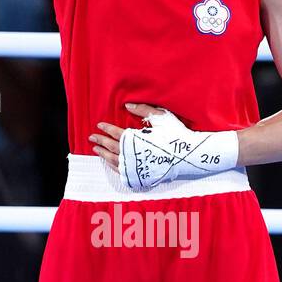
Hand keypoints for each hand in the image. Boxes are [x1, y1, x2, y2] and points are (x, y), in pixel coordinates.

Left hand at [94, 104, 239, 190]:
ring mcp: (136, 167)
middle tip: (92, 138)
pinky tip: (111, 163)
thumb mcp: (161, 116)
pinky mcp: (141, 176)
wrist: (189, 155)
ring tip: (97, 151)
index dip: (106, 128)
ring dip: (104, 155)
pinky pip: (123, 173)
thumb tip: (126, 105)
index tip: (99, 125)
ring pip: (114, 161)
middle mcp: (132, 154)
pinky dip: (114, 167)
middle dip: (100, 142)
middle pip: (110, 148)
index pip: (115, 133)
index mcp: (135, 139)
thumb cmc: (176, 134)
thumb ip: (143, 110)